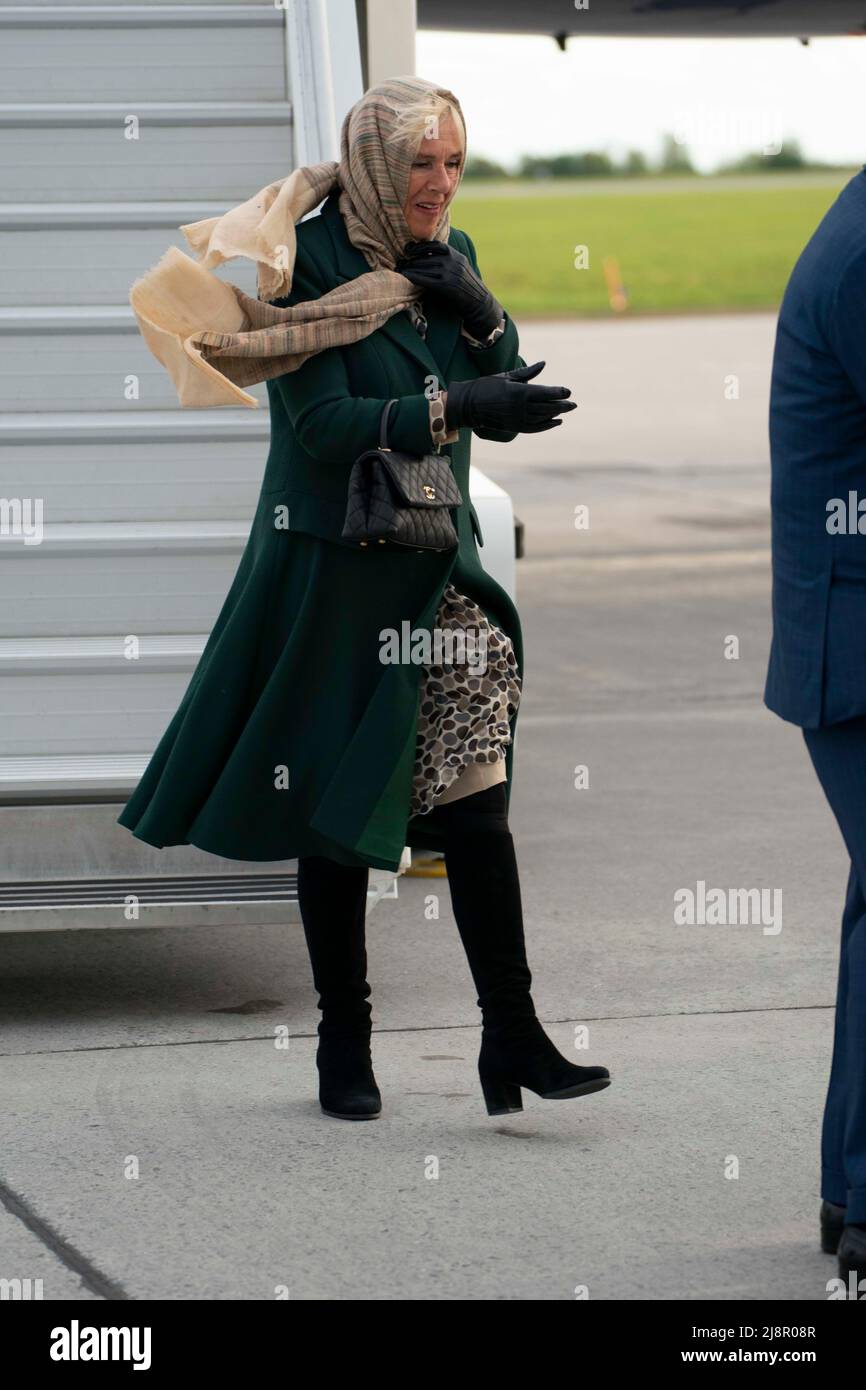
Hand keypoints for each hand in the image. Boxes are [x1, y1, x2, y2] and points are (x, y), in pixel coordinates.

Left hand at [395, 241, 503, 341]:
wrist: (479, 303)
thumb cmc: (466, 288)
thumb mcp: (459, 270)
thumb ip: (446, 262)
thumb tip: (426, 259)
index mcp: (457, 256)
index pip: (436, 245)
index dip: (421, 246)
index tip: (409, 249)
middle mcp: (454, 262)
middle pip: (428, 257)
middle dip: (412, 260)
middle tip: (400, 262)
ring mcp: (452, 273)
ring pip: (426, 267)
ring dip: (411, 268)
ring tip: (401, 270)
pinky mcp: (448, 286)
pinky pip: (428, 279)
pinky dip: (416, 277)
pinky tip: (408, 277)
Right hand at [444, 361, 575, 434]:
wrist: (469, 405)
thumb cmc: (486, 386)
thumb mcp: (506, 376)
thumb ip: (527, 373)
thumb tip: (543, 364)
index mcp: (519, 392)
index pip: (546, 393)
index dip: (559, 393)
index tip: (568, 391)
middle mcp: (520, 407)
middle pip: (547, 407)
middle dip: (562, 405)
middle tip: (574, 404)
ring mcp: (517, 419)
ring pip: (543, 418)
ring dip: (556, 415)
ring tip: (566, 411)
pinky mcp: (514, 427)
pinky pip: (535, 428)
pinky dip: (547, 425)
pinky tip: (556, 422)